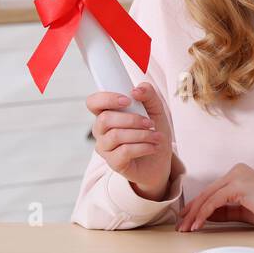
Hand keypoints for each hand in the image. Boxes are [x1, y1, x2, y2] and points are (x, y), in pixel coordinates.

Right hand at [86, 84, 171, 198]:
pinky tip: (153, 147)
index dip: (106, 99)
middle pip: (104, 119)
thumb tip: (136, 90)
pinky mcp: (113, 162)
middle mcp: (101, 130)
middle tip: (150, 123)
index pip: (93, 102)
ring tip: (156, 136)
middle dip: (131, 119)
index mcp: (107, 113)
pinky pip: (124, 151)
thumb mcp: (156, 109)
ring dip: (141, 134)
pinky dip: (143, 147)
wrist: (160, 159)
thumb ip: (148, 94)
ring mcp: (105, 147)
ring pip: (115, 135)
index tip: (128, 100)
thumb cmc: (153, 131)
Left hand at [177, 163, 253, 232]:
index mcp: (238, 175)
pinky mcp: (238, 185)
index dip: (196, 207)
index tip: (186, 221)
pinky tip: (198, 225)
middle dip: (191, 211)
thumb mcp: (244, 211)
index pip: (211, 192)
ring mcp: (237, 177)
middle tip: (181, 227)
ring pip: (207, 197)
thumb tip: (205, 216)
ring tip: (186, 229)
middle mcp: (236, 172)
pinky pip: (214, 201)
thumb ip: (225, 211)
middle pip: (206, 193)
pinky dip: (204, 214)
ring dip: (194, 214)